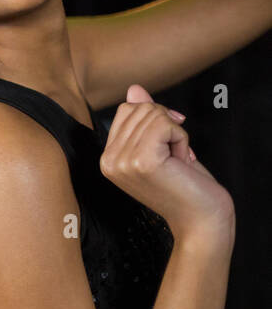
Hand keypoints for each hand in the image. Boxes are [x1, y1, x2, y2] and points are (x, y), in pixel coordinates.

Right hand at [99, 84, 234, 239]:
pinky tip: (181, 163)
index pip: (126, 110)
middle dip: (167, 126)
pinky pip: (166, 125)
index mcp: (107, 158)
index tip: (168, 147)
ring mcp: (122, 161)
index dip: (157, 118)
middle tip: (174, 158)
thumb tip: (134, 89)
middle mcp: (108, 160)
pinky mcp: (142, 161)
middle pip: (139, 108)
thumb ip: (145, 118)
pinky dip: (182, 139)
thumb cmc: (186, 185)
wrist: (201, 219)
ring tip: (177, 163)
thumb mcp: (162, 146)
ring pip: (154, 114)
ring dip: (176, 135)